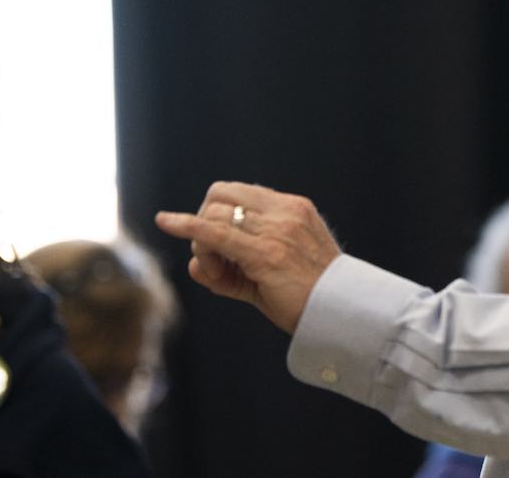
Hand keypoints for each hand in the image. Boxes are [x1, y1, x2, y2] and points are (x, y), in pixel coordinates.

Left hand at [155, 182, 340, 333]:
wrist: (342, 314)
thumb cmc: (309, 298)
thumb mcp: (274, 273)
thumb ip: (234, 268)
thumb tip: (197, 264)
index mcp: (293, 208)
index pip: (239, 194)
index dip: (218, 215)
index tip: (223, 250)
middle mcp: (285, 211)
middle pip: (220, 196)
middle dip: (204, 224)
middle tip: (217, 262)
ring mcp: (277, 229)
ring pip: (213, 215)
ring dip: (203, 245)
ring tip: (222, 275)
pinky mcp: (266, 253)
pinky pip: (215, 231)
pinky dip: (186, 226)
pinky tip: (165, 222)